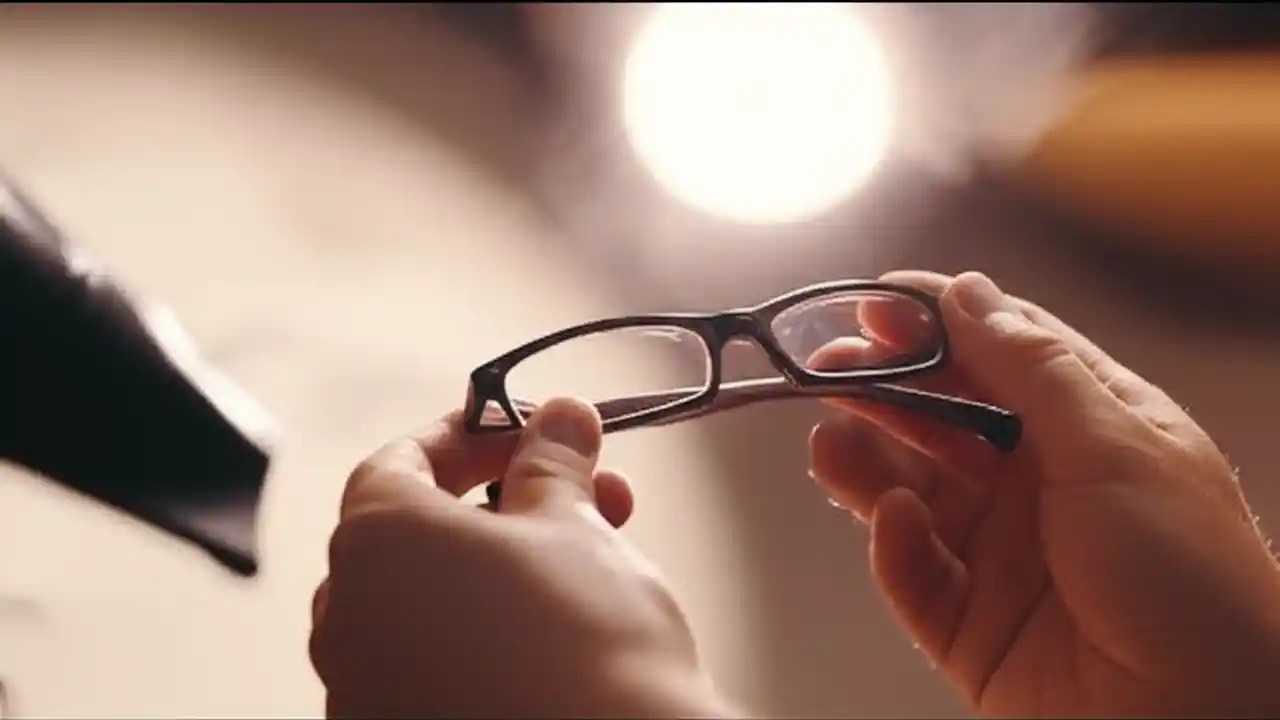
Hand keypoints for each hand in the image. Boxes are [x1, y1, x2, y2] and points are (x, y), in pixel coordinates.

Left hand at [309, 399, 727, 717]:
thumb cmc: (586, 642)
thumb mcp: (575, 524)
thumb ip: (553, 461)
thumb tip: (557, 420)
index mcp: (375, 542)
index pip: (400, 461)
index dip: (468, 436)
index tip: (523, 430)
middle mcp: (347, 618)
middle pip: (416, 533)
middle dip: (503, 504)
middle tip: (577, 493)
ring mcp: (361, 690)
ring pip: (426, 604)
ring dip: (498, 569)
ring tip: (585, 562)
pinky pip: (429, 667)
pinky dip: (480, 636)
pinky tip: (548, 636)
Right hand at [809, 271, 1279, 716]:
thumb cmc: (1191, 579)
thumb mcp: (1116, 449)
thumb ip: (1030, 370)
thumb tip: (966, 293)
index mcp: (1089, 429)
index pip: (1000, 354)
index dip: (937, 323)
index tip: (874, 301)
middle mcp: (1040, 484)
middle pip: (942, 419)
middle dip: (884, 389)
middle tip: (827, 369)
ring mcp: (1002, 554)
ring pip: (913, 493)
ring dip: (868, 464)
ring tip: (830, 443)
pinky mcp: (971, 623)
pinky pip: (914, 574)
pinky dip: (894, 546)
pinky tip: (893, 521)